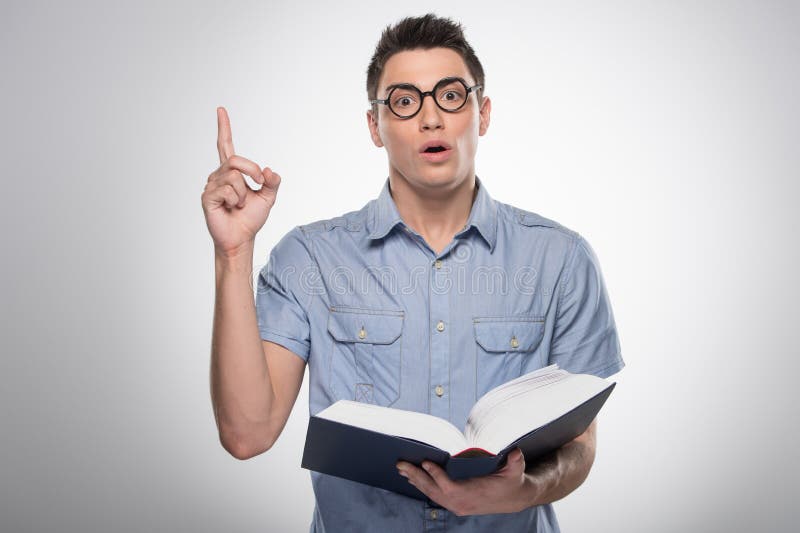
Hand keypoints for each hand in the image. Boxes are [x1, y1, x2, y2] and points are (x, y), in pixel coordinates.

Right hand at [201, 107, 280, 256]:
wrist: (242, 238)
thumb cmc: (251, 218)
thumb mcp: (269, 197)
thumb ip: (273, 181)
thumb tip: (269, 170)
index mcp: (231, 172)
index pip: (225, 146)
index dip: (224, 128)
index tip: (221, 110)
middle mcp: (218, 175)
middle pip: (236, 160)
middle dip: (252, 171)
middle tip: (257, 186)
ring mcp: (211, 185)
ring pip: (234, 177)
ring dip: (244, 194)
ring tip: (238, 205)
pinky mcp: (207, 197)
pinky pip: (227, 190)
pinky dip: (236, 200)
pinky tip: (231, 208)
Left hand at [396, 448, 540, 515]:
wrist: (513, 498)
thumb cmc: (512, 481)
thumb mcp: (516, 470)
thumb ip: (515, 462)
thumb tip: (515, 452)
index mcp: (474, 494)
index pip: (450, 487)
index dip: (437, 476)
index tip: (426, 462)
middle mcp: (462, 503)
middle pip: (434, 491)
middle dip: (416, 477)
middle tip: (401, 464)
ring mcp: (457, 505)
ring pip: (431, 494)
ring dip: (415, 481)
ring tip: (401, 468)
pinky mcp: (455, 503)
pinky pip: (435, 495)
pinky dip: (422, 485)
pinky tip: (412, 477)